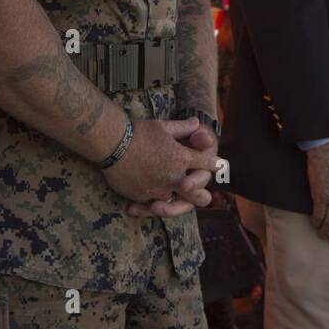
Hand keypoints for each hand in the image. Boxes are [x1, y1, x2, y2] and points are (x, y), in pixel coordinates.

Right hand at [100, 117, 215, 206]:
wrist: (111, 144)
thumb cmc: (138, 132)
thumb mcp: (162, 126)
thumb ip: (182, 127)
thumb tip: (196, 122)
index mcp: (181, 158)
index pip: (207, 164)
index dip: (214, 165)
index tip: (217, 166)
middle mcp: (174, 177)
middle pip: (200, 195)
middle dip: (202, 193)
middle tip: (200, 192)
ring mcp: (159, 190)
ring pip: (177, 205)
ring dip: (179, 203)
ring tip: (178, 201)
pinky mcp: (143, 197)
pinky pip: (154, 205)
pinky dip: (153, 204)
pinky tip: (152, 203)